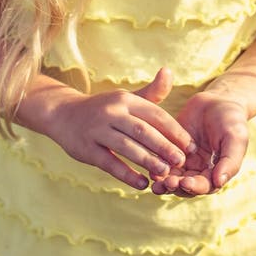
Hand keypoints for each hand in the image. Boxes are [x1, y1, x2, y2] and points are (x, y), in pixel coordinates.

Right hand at [47, 67, 195, 190]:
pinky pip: (110, 163)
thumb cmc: (104, 108)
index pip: (155, 114)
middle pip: (143, 131)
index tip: (191, 146)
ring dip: (148, 161)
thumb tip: (169, 71)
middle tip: (182, 162)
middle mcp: (112, 112)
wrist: (64, 114)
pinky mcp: (87, 149)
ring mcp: (98, 130)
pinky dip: (127, 174)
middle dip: (165, 147)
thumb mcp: (126, 97)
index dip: (175, 131)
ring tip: (165, 173)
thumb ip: (151, 92)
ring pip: (127, 147)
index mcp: (125, 99)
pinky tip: (142, 184)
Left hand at [150, 91, 248, 195]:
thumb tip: (219, 182)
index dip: (194, 186)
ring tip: (155, 180)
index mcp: (215, 172)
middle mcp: (198, 170)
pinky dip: (156, 162)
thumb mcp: (235, 139)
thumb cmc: (232, 120)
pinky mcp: (172, 147)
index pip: (204, 186)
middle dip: (175, 186)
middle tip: (166, 183)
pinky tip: (149, 162)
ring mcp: (184, 160)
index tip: (185, 183)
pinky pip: (163, 158)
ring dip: (163, 181)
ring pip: (172, 176)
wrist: (219, 99)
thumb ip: (230, 161)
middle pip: (185, 185)